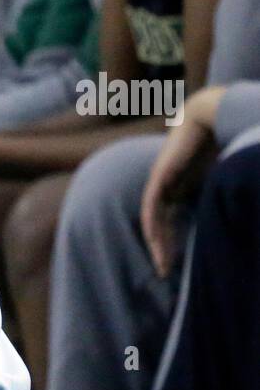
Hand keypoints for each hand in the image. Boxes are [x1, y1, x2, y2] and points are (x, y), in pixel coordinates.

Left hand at [140, 85, 225, 277]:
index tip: (175, 266)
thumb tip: (237, 218)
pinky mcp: (160, 177)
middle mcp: (167, 189)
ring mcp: (161, 183)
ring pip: (153, 220)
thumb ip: (219, 198)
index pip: (171, 223)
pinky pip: (152, 206)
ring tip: (161, 264)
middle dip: (162, 250)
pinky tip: (154, 240)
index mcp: (180, 190)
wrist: (210, 117)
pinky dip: (153, 224)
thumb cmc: (222, 143)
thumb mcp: (220, 180)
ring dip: (156, 243)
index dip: (172, 244)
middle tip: (164, 272)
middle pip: (160, 226)